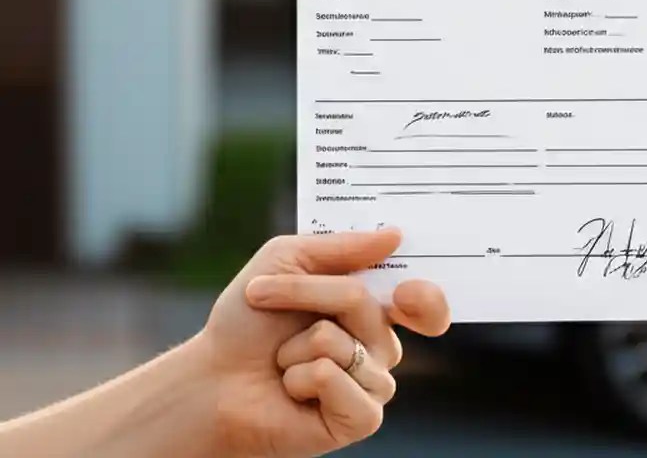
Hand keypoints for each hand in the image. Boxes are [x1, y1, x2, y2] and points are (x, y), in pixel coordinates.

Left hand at [195, 229, 449, 457]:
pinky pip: (336, 379)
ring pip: (346, 344)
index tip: (407, 292)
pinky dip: (300, 378)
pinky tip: (292, 390)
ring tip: (284, 361)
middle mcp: (380, 347)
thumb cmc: (247, 322)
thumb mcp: (285, 259)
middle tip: (268, 300)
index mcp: (373, 310)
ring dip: (297, 346)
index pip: (424, 304)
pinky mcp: (359, 419)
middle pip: (368, 306)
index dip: (427, 299)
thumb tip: (395, 236)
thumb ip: (341, 245)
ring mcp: (372, 384)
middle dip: (310, 295)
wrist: (212, 377)